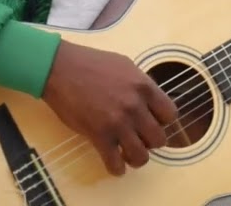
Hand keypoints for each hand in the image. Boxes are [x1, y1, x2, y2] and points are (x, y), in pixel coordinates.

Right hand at [40, 40, 177, 175]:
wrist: (60, 68)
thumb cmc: (91, 63)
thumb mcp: (125, 65)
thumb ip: (140, 84)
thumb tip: (150, 100)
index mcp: (144, 87)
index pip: (170, 115)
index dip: (162, 121)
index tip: (152, 122)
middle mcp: (135, 106)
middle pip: (159, 139)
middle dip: (150, 141)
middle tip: (139, 138)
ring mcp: (117, 123)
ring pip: (141, 156)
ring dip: (135, 158)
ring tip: (127, 153)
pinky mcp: (98, 136)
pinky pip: (115, 163)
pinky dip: (116, 168)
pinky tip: (114, 163)